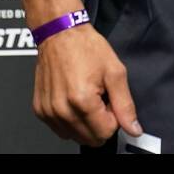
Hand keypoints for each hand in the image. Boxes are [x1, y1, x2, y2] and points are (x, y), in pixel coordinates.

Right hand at [33, 24, 139, 146]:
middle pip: (90, 139)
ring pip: (75, 137)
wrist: (60, 34)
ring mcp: (48, 112)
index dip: (113, 118)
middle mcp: (61, 110)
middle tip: (99, 98)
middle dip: (100, 122)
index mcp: (82, 101)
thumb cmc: (86, 48)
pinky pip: (60, 130)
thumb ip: (125, 105)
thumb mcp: (115, 72)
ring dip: (85, 122)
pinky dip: (70, 120)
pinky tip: (74, 100)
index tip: (110, 100)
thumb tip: (134, 129)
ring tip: (87, 97)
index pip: (106, 132)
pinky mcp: (40, 111)